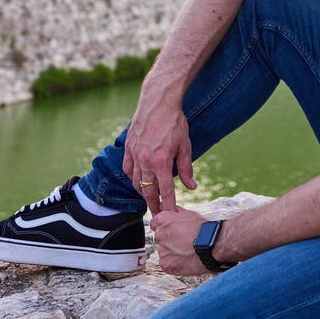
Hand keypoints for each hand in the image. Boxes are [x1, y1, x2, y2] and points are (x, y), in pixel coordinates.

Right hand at [123, 79, 196, 214]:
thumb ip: (186, 168)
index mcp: (161, 162)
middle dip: (153, 205)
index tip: (170, 216)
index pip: (165, 191)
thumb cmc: (174, 122)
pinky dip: (132, 177)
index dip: (168, 205)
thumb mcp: (185, 145)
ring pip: (135, 182)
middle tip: (158, 216)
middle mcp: (145, 161)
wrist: (158, 102)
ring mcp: (134, 155)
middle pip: (148, 191)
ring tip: (149, 199)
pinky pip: (127, 169)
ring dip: (142, 192)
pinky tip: (137, 180)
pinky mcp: (128, 148)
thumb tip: (192, 186)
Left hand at [151, 208, 206, 275]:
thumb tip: (165, 207)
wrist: (213, 245)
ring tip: (186, 251)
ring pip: (163, 251)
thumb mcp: (189, 214)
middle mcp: (160, 234)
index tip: (172, 231)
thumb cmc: (203, 229)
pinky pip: (166, 263)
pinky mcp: (165, 264)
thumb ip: (174, 211)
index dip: (165, 227)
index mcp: (163, 220)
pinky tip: (185, 259)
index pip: (155, 223)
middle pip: (159, 238)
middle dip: (168, 240)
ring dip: (171, 252)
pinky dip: (174, 263)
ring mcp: (162, 250)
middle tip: (182, 242)